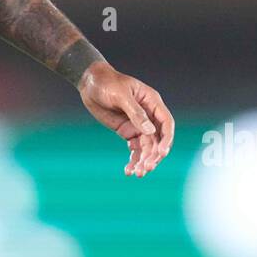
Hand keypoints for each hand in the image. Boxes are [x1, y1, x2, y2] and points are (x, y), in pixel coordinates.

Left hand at [78, 61, 174, 177]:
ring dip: (144, 161)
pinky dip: (133, 161)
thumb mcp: (120, 95)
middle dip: (154, 155)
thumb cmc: (107, 83)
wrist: (90, 84)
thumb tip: (150, 132)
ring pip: (147, 148)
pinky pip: (135, 149)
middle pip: (158, 140)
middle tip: (146, 168)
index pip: (166, 123)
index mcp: (152, 102)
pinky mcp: (127, 132)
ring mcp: (138, 125)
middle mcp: (148, 115)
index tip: (161, 153)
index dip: (166, 139)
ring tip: (137, 174)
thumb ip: (135, 113)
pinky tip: (128, 171)